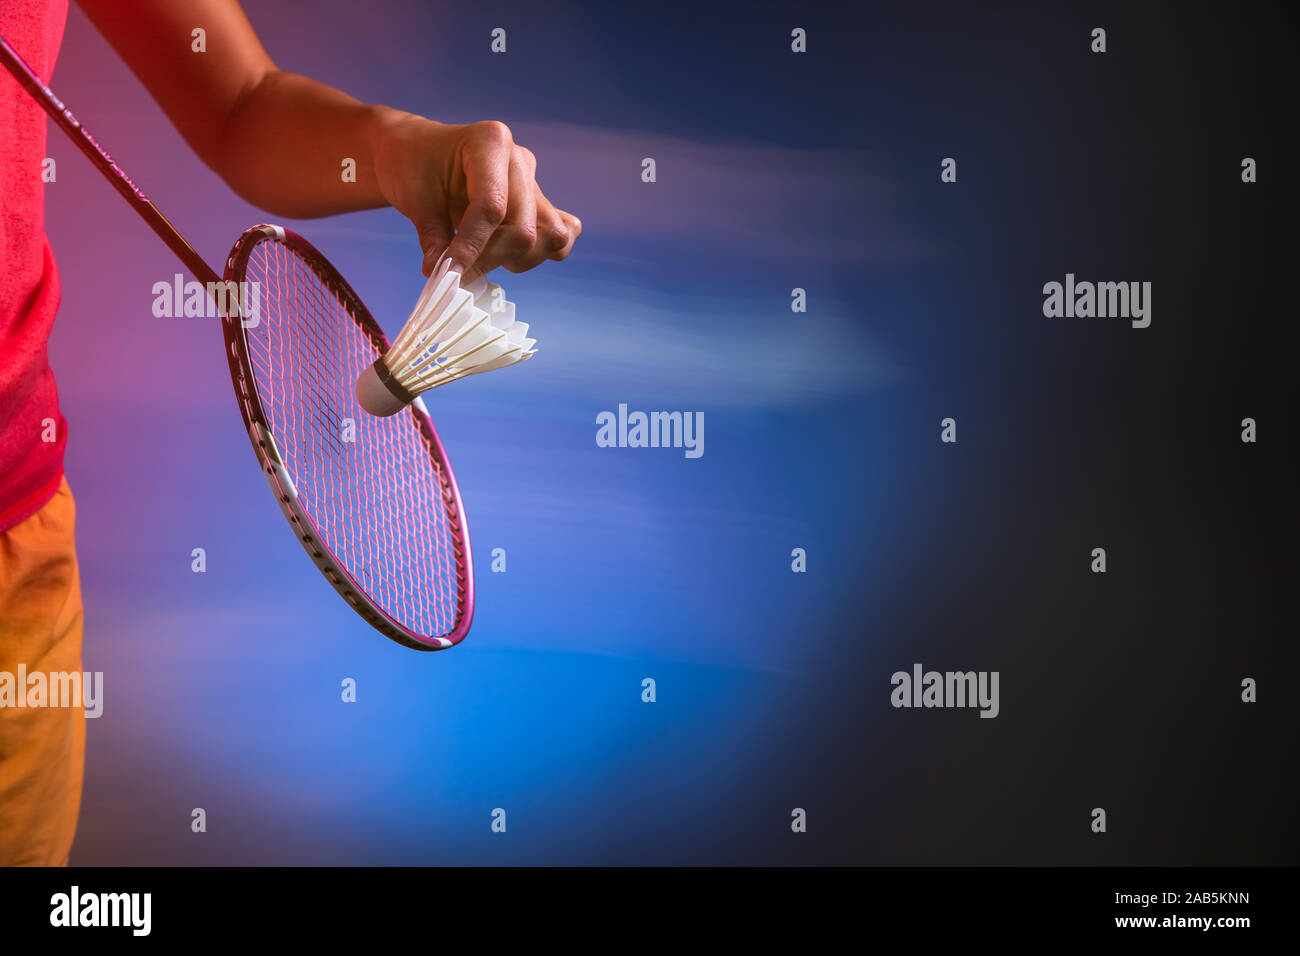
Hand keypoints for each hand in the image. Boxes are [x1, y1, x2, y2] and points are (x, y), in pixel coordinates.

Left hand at [372, 113, 580, 281]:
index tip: (450, 273)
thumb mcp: (412, 196)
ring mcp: (534, 181)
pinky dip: (542, 251)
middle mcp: (520, 159)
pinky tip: (508, 255)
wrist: (417, 152)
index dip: (472, 246)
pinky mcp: (540, 202)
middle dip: (490, 258)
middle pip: (524, 228)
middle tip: (457, 272)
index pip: (492, 206)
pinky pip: (563, 232)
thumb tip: (441, 274)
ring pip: (549, 236)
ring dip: (515, 258)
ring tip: (480, 257)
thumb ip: (432, 235)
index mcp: (490, 142)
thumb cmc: (412, 164)